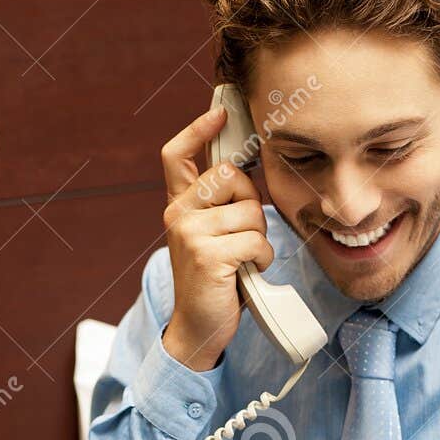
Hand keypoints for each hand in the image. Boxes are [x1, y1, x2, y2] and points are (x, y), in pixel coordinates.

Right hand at [160, 103, 273, 372]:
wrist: (198, 327)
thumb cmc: (215, 279)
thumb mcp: (211, 234)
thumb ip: (221, 203)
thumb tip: (247, 166)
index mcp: (178, 205)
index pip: (177, 155)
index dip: (198, 129)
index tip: (219, 113)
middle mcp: (178, 214)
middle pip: (231, 176)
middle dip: (251, 202)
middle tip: (244, 232)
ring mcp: (189, 234)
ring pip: (250, 211)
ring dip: (259, 237)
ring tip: (245, 258)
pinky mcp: (207, 256)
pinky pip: (254, 240)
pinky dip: (262, 258)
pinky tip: (248, 271)